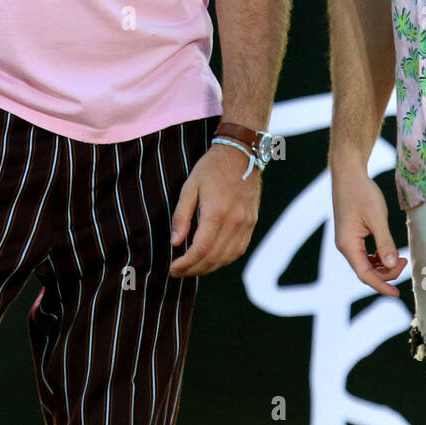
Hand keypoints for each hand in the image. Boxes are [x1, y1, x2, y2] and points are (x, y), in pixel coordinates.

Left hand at [169, 143, 261, 276]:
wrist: (241, 153)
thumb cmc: (212, 168)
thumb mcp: (189, 187)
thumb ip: (181, 216)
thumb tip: (175, 242)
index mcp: (216, 212)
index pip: (200, 250)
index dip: (186, 264)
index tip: (173, 268)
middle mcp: (234, 221)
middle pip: (214, 258)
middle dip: (194, 269)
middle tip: (179, 271)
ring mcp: (246, 223)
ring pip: (228, 257)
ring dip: (209, 268)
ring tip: (193, 268)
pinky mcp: (252, 222)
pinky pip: (239, 249)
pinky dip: (225, 259)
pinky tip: (212, 259)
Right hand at [332, 163, 407, 296]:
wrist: (348, 173)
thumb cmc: (361, 192)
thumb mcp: (377, 217)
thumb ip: (384, 243)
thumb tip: (392, 265)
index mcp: (348, 244)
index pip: (365, 275)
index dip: (382, 286)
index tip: (397, 294)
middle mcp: (345, 246)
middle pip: (366, 271)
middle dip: (386, 273)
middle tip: (404, 261)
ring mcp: (347, 240)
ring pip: (365, 264)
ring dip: (382, 265)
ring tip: (400, 257)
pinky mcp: (351, 234)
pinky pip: (364, 254)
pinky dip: (377, 257)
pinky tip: (388, 251)